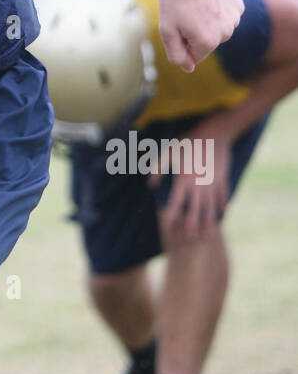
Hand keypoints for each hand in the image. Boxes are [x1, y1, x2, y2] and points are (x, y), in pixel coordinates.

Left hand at [149, 114, 231, 243]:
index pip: (174, 205)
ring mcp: (212, 185)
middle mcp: (198, 186)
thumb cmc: (189, 141)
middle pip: (195, 212)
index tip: (167, 229)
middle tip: (189, 240)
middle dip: (191, 228)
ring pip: (211, 209)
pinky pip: (223, 197)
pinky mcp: (223, 180)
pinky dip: (222, 207)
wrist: (215, 133)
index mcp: (183, 181)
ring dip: (208, 223)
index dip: (170, 218)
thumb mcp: (169, 152)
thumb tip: (150, 185)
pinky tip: (222, 214)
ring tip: (206, 236)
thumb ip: (158, 168)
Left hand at [159, 0, 243, 72]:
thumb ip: (176, 54)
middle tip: (184, 13)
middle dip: (194, 33)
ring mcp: (235, 20)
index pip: (193, 57)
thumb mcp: (167, 29)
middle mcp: (225, 34)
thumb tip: (188, 69)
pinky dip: (216, 10)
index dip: (181, 42)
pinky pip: (225, 16)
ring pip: (217, 30)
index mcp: (207, 43)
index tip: (177, 25)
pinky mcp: (238, 6)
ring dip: (206, 22)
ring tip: (196, 3)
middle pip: (206, 44)